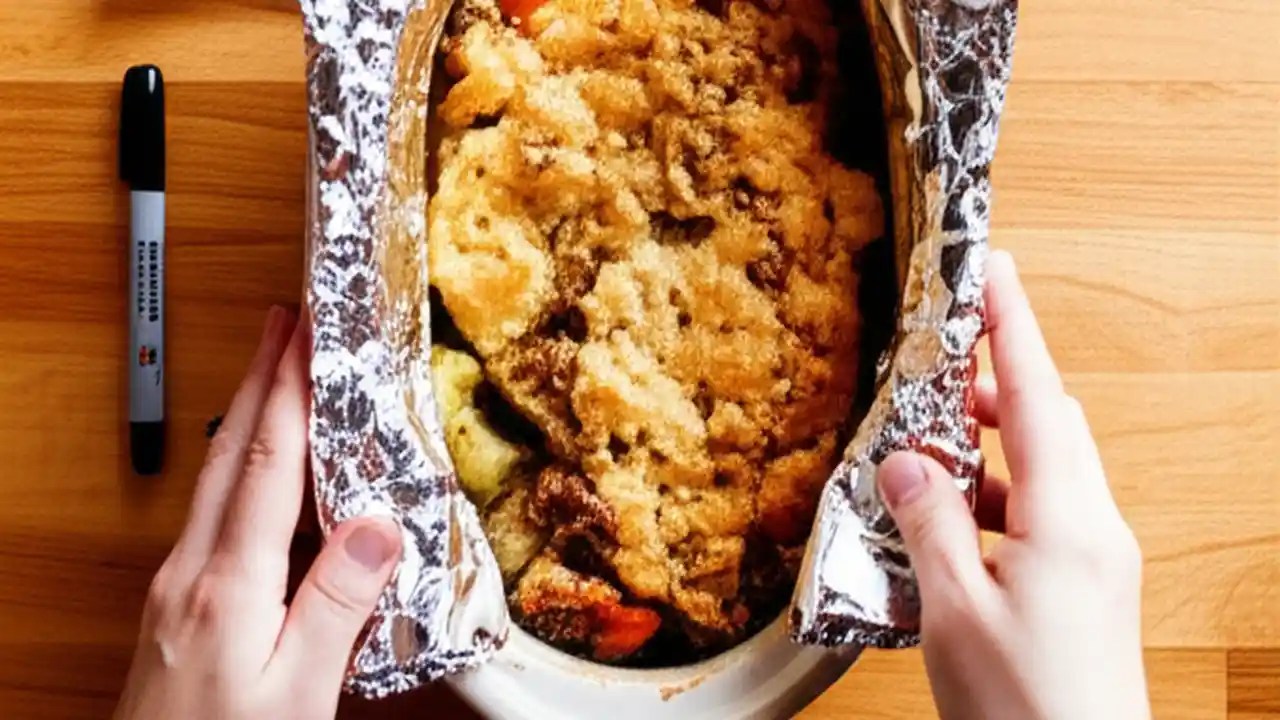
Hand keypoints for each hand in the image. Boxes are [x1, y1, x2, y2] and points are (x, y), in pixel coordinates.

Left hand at [115, 308, 402, 719]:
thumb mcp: (299, 692)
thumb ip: (337, 608)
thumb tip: (376, 526)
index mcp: (226, 584)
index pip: (266, 462)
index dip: (287, 389)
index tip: (303, 331)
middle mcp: (192, 572)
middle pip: (230, 453)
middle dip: (258, 378)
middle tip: (282, 322)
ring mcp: (177, 586)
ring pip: (217, 478)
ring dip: (248, 416)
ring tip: (276, 376)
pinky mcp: (176, 606)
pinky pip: (215, 515)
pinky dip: (243, 469)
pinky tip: (260, 474)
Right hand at [877, 251, 1149, 719]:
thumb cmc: (1027, 708)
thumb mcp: (955, 610)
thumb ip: (928, 524)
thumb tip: (905, 461)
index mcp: (1068, 521)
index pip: (1034, 398)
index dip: (1013, 327)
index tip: (993, 267)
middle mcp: (1094, 530)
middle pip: (1045, 427)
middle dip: (991, 386)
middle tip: (939, 359)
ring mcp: (1095, 561)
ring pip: (1041, 474)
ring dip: (985, 452)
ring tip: (923, 450)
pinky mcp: (1085, 590)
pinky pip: (1040, 518)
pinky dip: (992, 502)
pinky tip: (946, 524)